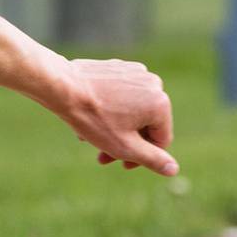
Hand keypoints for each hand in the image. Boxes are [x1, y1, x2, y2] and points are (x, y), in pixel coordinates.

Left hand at [60, 58, 176, 176]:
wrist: (63, 87)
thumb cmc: (93, 118)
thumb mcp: (124, 146)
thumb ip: (152, 159)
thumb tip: (173, 169)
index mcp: (161, 103)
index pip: (161, 140)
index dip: (143, 157)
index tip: (123, 165)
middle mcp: (154, 84)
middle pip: (145, 124)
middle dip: (125, 143)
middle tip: (103, 157)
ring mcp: (136, 72)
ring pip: (132, 110)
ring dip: (115, 128)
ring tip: (90, 138)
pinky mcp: (120, 67)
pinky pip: (122, 95)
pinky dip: (111, 109)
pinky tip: (90, 117)